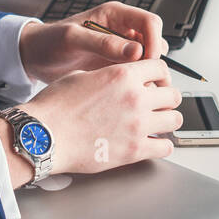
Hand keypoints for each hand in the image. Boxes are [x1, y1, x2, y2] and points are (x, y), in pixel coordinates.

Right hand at [17, 59, 181, 174]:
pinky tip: (155, 144)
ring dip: (167, 120)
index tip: (157, 81)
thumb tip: (116, 79)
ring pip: (175, 120)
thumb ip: (107, 76)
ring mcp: (137, 125)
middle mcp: (135, 98)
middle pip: (173, 94)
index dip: (160, 74)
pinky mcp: (134, 150)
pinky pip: (165, 147)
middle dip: (166, 97)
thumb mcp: (80, 76)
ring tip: (158, 124)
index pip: (160, 67)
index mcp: (122, 75)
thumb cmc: (55, 108)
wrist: (43, 136)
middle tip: (159, 104)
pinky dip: (163, 146)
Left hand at [18, 0, 167, 83]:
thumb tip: (136, 50)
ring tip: (138, 90)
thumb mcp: (73, 39)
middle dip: (155, 61)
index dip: (155, 41)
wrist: (33, 57)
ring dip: (147, 74)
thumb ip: (103, 42)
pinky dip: (136, 84)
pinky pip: (134, 74)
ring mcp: (119, 50)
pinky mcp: (114, 67)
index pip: (150, 23)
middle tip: (148, 81)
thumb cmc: (48, 41)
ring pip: (147, 61)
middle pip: (154, 42)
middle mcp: (121, 31)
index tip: (150, 61)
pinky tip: (127, 95)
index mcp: (115, 16)